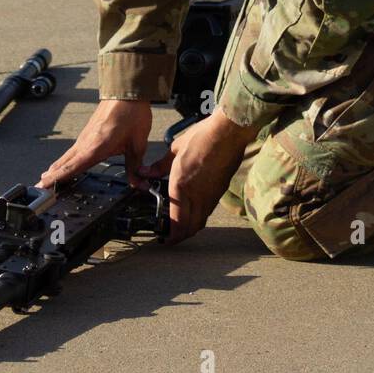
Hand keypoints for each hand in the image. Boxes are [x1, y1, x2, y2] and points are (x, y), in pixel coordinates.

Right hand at [39, 99, 152, 188]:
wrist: (126, 92)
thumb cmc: (131, 114)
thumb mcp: (137, 145)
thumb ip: (135, 167)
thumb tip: (139, 183)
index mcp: (95, 148)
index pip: (71, 168)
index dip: (56, 179)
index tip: (43, 187)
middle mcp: (85, 143)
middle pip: (63, 164)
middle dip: (51, 177)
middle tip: (38, 189)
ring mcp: (84, 138)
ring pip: (66, 157)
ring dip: (56, 168)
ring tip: (45, 179)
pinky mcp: (87, 133)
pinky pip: (72, 151)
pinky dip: (64, 160)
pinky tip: (64, 164)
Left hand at [145, 109, 257, 244]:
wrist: (228, 133)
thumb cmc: (202, 137)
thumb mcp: (175, 149)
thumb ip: (159, 165)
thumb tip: (145, 173)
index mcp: (181, 185)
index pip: (176, 220)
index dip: (171, 235)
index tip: (164, 239)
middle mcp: (197, 194)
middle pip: (191, 227)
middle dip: (181, 237)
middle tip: (172, 239)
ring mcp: (211, 194)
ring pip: (202, 220)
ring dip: (191, 228)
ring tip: (182, 228)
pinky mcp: (221, 190)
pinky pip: (209, 210)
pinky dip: (200, 216)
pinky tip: (195, 211)